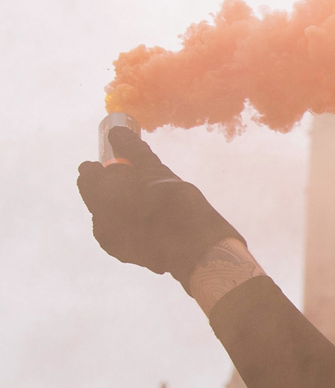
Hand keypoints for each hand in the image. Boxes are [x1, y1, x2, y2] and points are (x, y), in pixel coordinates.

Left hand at [77, 127, 243, 287]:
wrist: (194, 247)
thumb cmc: (174, 203)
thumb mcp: (154, 170)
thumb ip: (132, 151)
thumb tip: (116, 131)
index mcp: (100, 196)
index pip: (87, 175)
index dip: (101, 167)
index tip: (120, 163)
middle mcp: (99, 220)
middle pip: (97, 197)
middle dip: (112, 188)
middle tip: (138, 182)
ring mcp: (112, 242)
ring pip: (110, 216)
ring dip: (122, 207)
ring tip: (150, 203)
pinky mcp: (128, 256)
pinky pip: (123, 234)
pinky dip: (132, 226)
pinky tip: (154, 223)